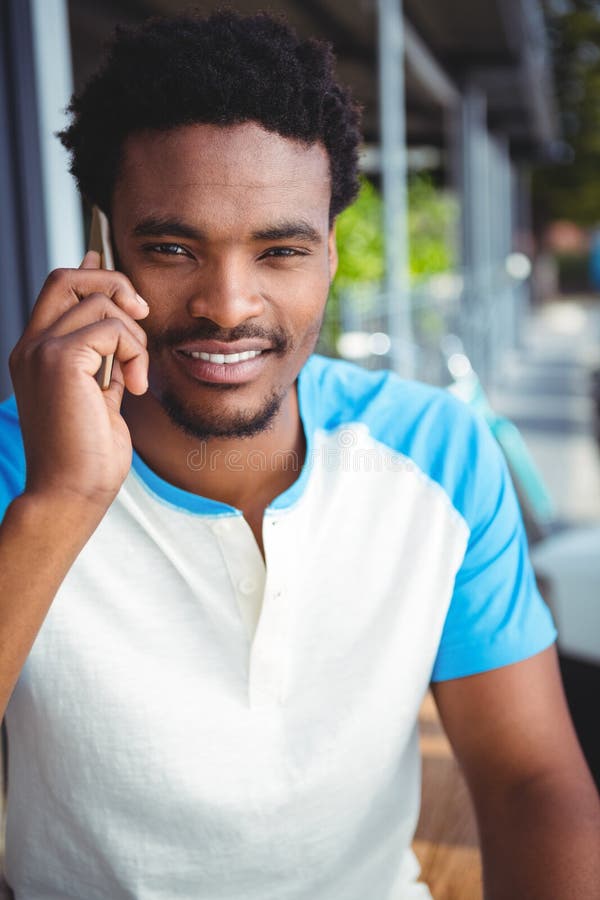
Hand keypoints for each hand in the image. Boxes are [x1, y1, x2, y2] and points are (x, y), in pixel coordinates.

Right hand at [9, 252, 149, 512]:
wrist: (71, 492)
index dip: (92, 274)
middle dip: (114, 284)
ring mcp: (40, 351)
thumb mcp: (100, 397)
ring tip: (135, 377)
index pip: (58, 291)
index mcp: (35, 354)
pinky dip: (133, 353)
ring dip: (134, 337)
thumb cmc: (88, 456)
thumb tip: (121, 323)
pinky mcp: (60, 360)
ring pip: (100, 303)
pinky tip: (133, 387)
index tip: (122, 282)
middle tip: (141, 317)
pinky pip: (111, 328)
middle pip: (69, 278)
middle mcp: (30, 347)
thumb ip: (104, 358)